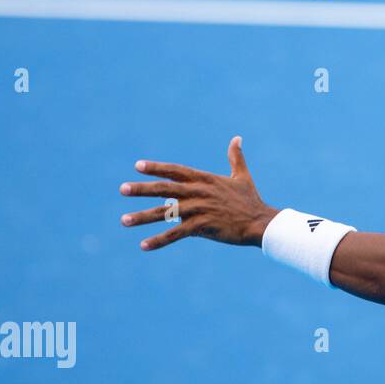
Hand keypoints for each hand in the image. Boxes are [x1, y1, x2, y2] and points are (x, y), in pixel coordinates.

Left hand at [119, 136, 277, 250]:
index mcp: (205, 179)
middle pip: (165, 189)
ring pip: (166, 213)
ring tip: (124, 220)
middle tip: (123, 189)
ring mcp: (200, 209)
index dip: (157, 168)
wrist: (261, 222)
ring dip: (143, 217)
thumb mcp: (242, 176)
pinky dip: (160, 240)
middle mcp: (199, 192)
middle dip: (142, 189)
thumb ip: (236, 157)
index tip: (137, 166)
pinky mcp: (203, 227)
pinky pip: (176, 233)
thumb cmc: (251, 199)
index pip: (176, 171)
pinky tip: (144, 245)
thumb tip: (237, 138)